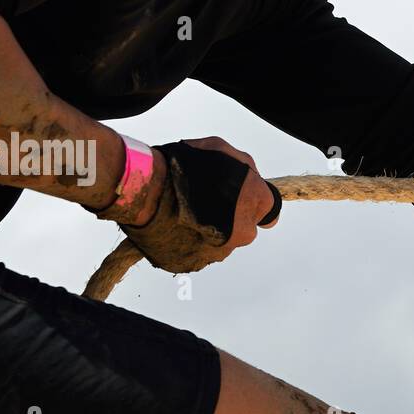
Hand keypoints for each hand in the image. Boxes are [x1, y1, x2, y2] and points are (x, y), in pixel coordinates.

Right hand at [116, 137, 278, 273]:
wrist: (146, 191)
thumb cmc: (184, 167)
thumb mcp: (221, 149)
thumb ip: (244, 166)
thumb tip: (252, 178)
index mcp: (256, 205)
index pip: (267, 211)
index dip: (250, 201)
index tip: (237, 198)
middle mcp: (242, 234)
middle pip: (242, 229)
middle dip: (228, 218)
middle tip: (203, 202)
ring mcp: (216, 253)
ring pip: (217, 243)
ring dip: (206, 231)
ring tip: (181, 212)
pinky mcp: (191, 264)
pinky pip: (193, 253)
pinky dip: (185, 243)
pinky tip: (171, 225)